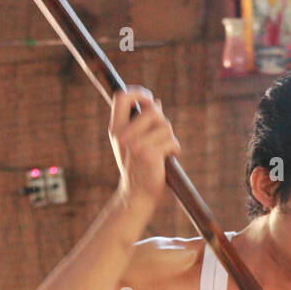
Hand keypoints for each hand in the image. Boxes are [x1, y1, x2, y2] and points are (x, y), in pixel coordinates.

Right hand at [109, 85, 180, 219]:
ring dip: (170, 138)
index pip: (121, 97)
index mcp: (115, 130)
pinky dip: (175, 149)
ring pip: (165, 126)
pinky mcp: (150, 154)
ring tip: (164, 151)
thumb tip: (156, 102)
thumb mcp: (132, 144)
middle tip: (161, 137)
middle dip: (163, 121)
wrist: (136, 196)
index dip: (138, 93)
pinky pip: (171, 141)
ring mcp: (136, 145)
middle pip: (153, 110)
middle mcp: (123, 135)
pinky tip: (169, 158)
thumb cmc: (137, 169)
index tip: (149, 99)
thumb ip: (140, 123)